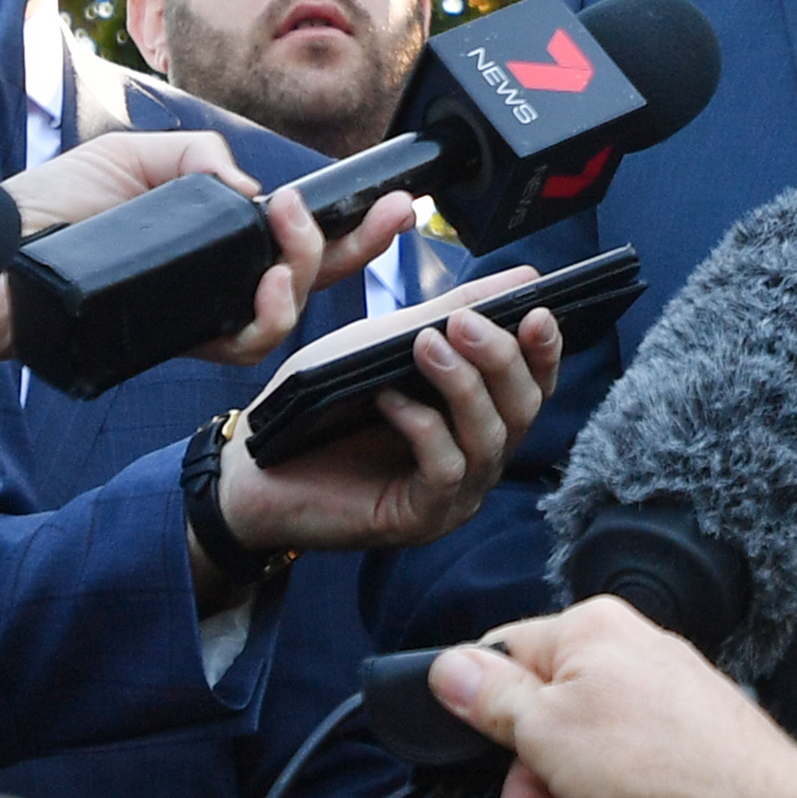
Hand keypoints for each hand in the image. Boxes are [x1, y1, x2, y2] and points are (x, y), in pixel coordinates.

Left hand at [0, 132, 426, 393]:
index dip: (346, 223)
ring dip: (306, 269)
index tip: (392, 198)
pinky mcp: (176, 343)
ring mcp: (198, 317)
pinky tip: (271, 278)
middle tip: (397, 212)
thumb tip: (257, 193)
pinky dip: (271, 311)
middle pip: (311, 276)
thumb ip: (201, 163)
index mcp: (210, 241)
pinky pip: (244, 342)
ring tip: (291, 226)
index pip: (292, 236)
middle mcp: (214, 284)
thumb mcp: (134, 158)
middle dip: (363, 245)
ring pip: (286, 312)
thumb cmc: (48, 210)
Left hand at [212, 296, 555, 562]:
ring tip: (427, 345)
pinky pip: (446, 471)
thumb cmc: (319, 406)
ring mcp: (452, 497)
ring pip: (490, 439)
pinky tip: (390, 399)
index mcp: (476, 419)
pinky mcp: (419, 519)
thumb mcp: (386, 345)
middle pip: (523, 410)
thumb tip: (523, 278)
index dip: (544, 349)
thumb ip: (448, 314)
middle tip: (466, 321)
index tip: (538, 310)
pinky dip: (424, 427)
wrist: (253, 468)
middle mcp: (476, 460)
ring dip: (464, 385)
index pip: (534, 385)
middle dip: (502, 360)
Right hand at [432, 599, 796, 797]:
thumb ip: (491, 697)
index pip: (508, 652)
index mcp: (592, 629)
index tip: (466, 747)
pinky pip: (620, 780)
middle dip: (528, 782)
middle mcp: (628, 655)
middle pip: (542, 716)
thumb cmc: (659, 759)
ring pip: (579, 756)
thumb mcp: (544, 728)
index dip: (480, 704)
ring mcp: (656, 703)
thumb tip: (450, 666)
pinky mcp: (677, 749)